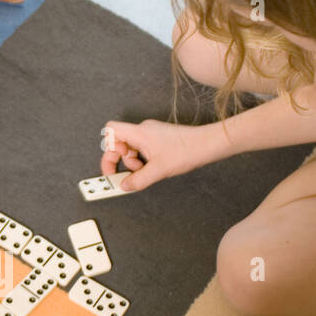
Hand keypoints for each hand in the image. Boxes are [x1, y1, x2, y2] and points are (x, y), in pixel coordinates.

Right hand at [101, 119, 215, 191]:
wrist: (207, 144)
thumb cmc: (187, 150)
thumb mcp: (158, 170)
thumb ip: (138, 180)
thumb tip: (125, 185)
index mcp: (139, 133)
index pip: (111, 131)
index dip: (107, 150)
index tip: (110, 168)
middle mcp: (143, 130)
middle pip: (119, 143)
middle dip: (120, 161)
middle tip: (122, 177)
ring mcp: (151, 133)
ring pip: (131, 148)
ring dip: (133, 163)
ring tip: (144, 172)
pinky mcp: (158, 138)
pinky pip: (142, 149)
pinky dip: (142, 160)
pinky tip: (151, 168)